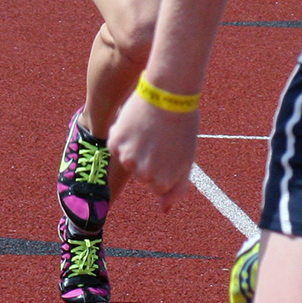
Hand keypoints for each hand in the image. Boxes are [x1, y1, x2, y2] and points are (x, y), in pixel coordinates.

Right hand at [107, 89, 200, 211]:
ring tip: (150, 129)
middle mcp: (144, 175)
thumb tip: (164, 209)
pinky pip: (116, 146)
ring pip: (127, 160)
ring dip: (135, 148)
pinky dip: (123, 137)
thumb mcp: (187, 160)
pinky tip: (136, 124)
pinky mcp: (115, 143)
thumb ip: (177, 188)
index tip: (172, 150)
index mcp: (163, 182)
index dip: (166, 166)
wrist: (169, 93)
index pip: (158, 185)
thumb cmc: (182, 126)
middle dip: (150, 159)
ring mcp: (128, 159)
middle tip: (161, 137)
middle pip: (141, 174)